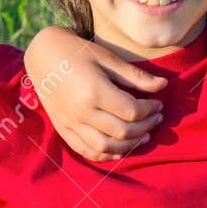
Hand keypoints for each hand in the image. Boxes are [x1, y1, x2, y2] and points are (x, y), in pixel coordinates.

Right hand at [25, 27, 167, 161]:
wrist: (42, 55)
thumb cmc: (77, 52)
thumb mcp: (108, 59)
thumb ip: (135, 76)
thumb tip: (163, 85)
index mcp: (94, 91)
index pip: (131, 111)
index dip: (150, 111)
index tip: (159, 104)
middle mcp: (81, 111)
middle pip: (122, 131)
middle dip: (145, 127)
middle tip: (156, 118)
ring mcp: (70, 123)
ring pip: (106, 147)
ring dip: (129, 145)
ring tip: (144, 136)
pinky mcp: (63, 129)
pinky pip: (86, 151)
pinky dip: (106, 155)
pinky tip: (120, 150)